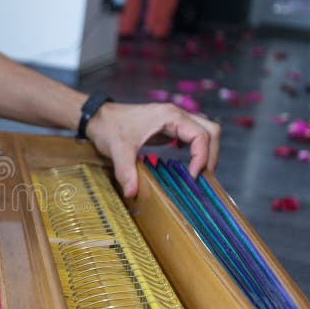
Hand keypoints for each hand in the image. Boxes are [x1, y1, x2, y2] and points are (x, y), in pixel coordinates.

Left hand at [85, 102, 219, 197]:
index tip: (192, 176)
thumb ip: (126, 171)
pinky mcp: (169, 126)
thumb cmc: (108, 127)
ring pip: (204, 131)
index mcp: (170, 117)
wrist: (98, 117)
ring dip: (206, 151)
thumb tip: (132, 193)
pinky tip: (185, 161)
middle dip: (211, 154)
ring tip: (197, 173)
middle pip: (210, 131)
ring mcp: (174, 120)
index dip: (202, 157)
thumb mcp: (117, 150)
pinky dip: (196, 148)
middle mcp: (176, 115)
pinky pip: (192, 135)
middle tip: (202, 178)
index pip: (200, 135)